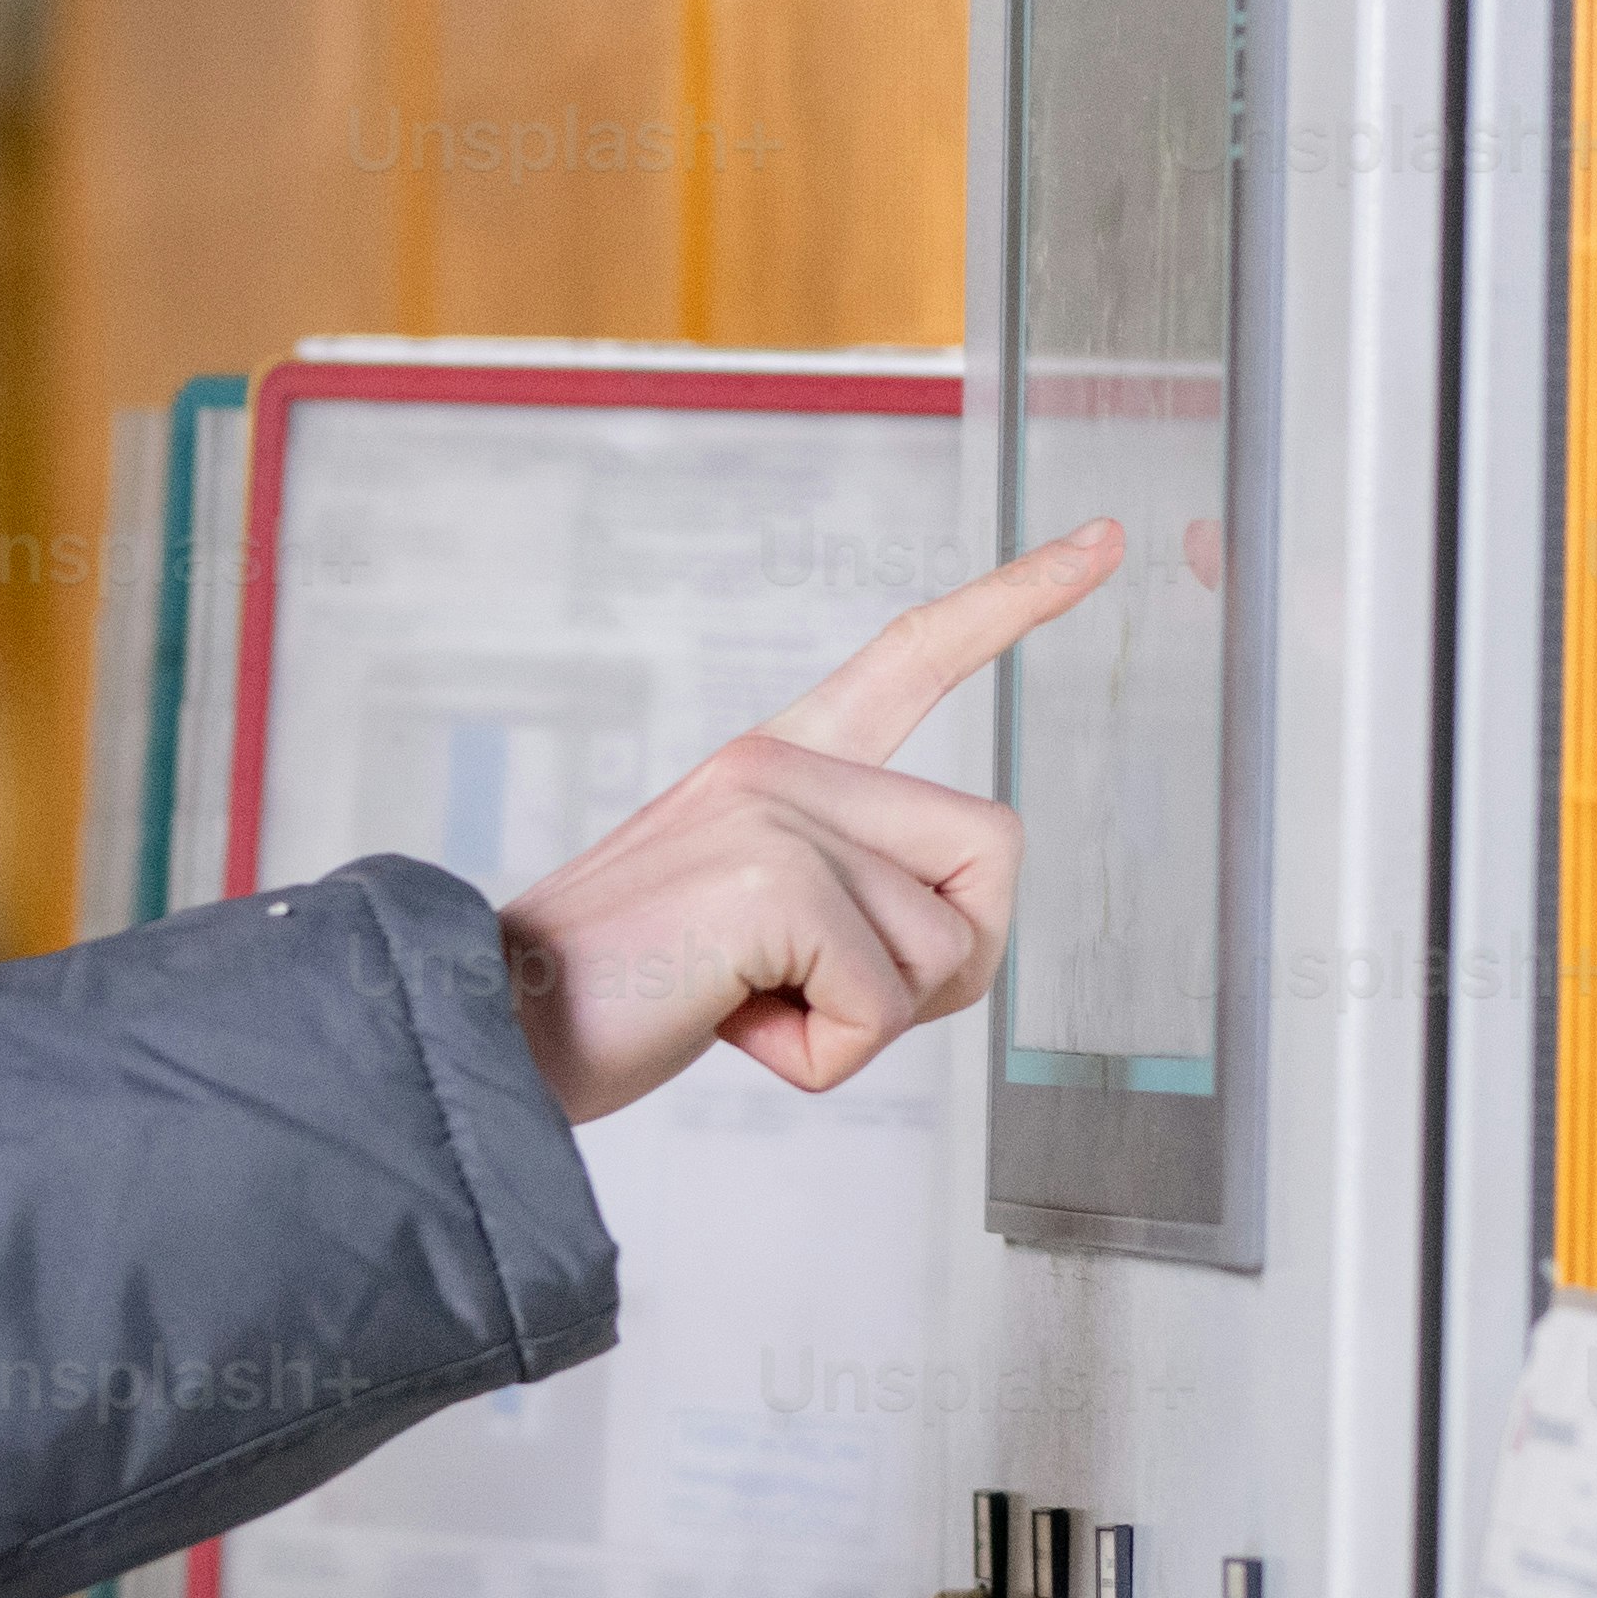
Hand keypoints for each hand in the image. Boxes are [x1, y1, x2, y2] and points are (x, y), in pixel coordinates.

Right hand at [488, 525, 1122, 1128]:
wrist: (491, 1030)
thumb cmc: (616, 999)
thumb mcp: (757, 931)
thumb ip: (850, 902)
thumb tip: (951, 938)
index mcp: (776, 762)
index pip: (913, 655)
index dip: (1015, 600)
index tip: (1105, 540)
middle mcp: (782, 760)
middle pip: (993, 852)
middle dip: (945, 965)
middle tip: (816, 998)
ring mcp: (780, 806)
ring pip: (948, 944)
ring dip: (865, 1022)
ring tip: (744, 1006)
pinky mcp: (777, 874)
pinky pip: (887, 1006)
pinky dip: (826, 1057)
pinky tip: (732, 1025)